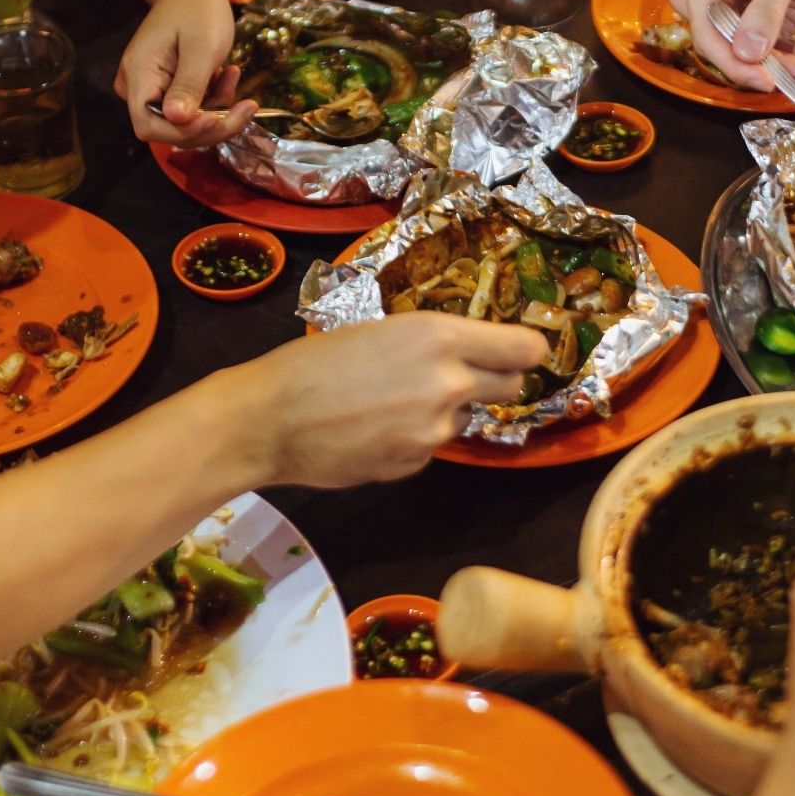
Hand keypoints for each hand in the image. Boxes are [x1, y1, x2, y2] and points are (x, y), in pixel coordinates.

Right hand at [114, 0, 255, 147]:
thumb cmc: (197, 9)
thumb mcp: (201, 47)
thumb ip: (188, 84)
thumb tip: (177, 120)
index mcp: (139, 75)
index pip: (150, 126)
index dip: (184, 131)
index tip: (218, 119)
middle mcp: (137, 88)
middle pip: (170, 129)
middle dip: (211, 123)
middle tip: (246, 106)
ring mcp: (151, 90)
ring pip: (185, 123)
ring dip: (217, 108)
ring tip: (233, 74)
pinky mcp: (167, 90)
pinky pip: (191, 110)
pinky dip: (214, 99)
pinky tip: (228, 74)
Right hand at [246, 313, 549, 486]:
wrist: (268, 418)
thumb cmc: (314, 363)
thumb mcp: (382, 331)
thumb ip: (433, 344)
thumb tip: (468, 355)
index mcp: (440, 336)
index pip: (524, 348)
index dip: (525, 351)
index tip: (519, 353)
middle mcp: (449, 382)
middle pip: (512, 386)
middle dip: (494, 381)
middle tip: (457, 377)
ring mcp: (435, 430)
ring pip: (466, 417)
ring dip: (444, 412)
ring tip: (391, 403)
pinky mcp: (416, 464)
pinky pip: (433, 448)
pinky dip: (415, 441)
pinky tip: (374, 430)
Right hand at [670, 0, 794, 91]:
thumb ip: (767, 9)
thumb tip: (748, 52)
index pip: (707, 32)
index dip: (734, 62)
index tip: (768, 80)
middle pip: (729, 50)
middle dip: (773, 68)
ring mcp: (730, 15)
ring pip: (755, 56)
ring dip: (794, 69)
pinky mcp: (752, 26)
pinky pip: (773, 50)